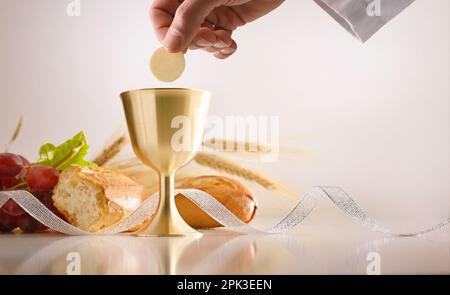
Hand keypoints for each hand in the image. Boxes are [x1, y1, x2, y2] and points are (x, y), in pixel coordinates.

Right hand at [150, 0, 283, 58]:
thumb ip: (188, 19)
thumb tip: (172, 46)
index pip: (159, 15)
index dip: (166, 33)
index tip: (179, 46)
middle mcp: (194, 3)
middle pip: (179, 32)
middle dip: (195, 41)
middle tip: (210, 38)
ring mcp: (210, 13)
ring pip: (199, 41)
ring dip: (211, 46)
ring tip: (224, 38)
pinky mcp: (227, 22)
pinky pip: (217, 44)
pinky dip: (223, 49)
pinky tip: (231, 41)